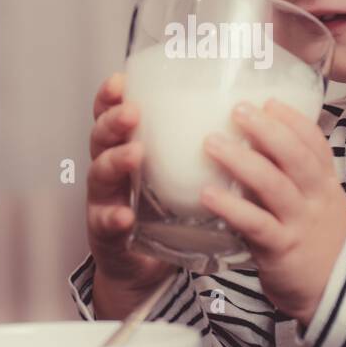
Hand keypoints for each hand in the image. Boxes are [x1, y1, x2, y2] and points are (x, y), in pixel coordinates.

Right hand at [86, 72, 175, 292]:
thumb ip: (195, 145)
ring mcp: (104, 200)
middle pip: (101, 137)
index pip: (112, 113)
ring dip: (115, 161)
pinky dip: (114, 218)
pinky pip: (107, 223)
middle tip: (132, 111)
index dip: (111, 96)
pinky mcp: (107, 234)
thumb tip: (245, 111)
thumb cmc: (161, 212)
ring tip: (134, 153)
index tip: (121, 79)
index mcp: (125, 147)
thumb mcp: (174, 173)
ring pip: (100, 174)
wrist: (143, 267)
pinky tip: (124, 215)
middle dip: (114, 121)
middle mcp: (109, 169)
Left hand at [199, 98, 345, 329]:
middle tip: (237, 109)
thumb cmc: (317, 246)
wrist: (338, 296)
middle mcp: (316, 200)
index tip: (269, 101)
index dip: (293, 120)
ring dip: (242, 161)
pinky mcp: (282, 250)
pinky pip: (256, 224)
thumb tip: (252, 149)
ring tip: (211, 143)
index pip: (316, 144)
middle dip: (267, 130)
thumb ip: (291, 181)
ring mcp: (300, 224)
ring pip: (274, 185)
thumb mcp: (316, 208)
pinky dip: (231, 207)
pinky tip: (207, 195)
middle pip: (296, 156)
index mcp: (325, 186)